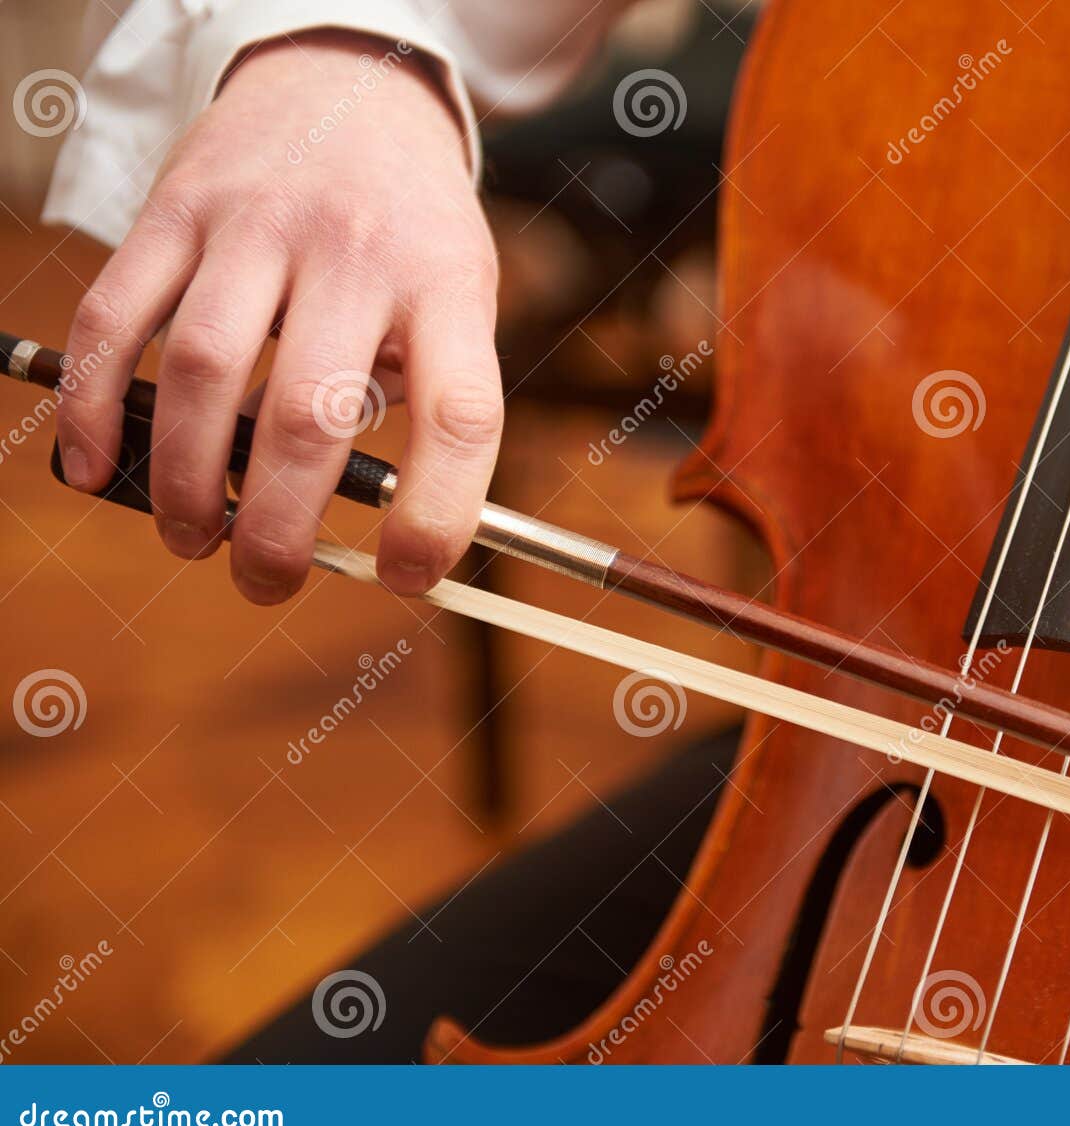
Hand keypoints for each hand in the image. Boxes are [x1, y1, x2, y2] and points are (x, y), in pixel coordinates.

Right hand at [55, 30, 502, 603]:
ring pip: (204, 373)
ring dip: (186, 481)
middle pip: (311, 415)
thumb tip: (377, 523)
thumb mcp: (460, 295)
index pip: (461, 416)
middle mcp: (357, 253)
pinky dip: (95, 403)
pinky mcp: (176, 210)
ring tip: (192, 537)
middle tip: (267, 580)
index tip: (405, 573)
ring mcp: (259, 226)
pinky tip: (100, 467)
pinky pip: (116, 316)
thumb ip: (428, 394)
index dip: (437, 513)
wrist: (352, 87)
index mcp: (447, 287)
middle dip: (278, 526)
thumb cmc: (411, 225)